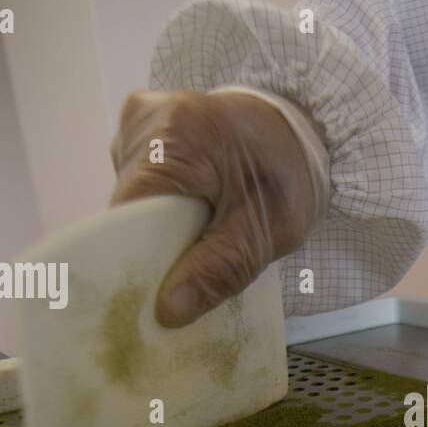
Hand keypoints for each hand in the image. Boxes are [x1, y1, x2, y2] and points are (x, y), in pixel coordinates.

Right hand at [109, 90, 318, 326]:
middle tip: (185, 273)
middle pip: (128, 204)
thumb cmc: (289, 175)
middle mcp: (144, 118)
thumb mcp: (268, 230)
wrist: (299, 128)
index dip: (136, 258)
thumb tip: (168, 311)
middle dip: (153, 243)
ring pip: (131, 194)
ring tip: (195, 235)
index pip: (129, 212)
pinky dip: (160, 201)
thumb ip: (221, 270)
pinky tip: (188, 208)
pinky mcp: (141, 121)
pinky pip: (138, 177)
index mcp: (176, 137)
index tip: (151, 296)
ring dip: (157, 223)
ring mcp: (139, 116)